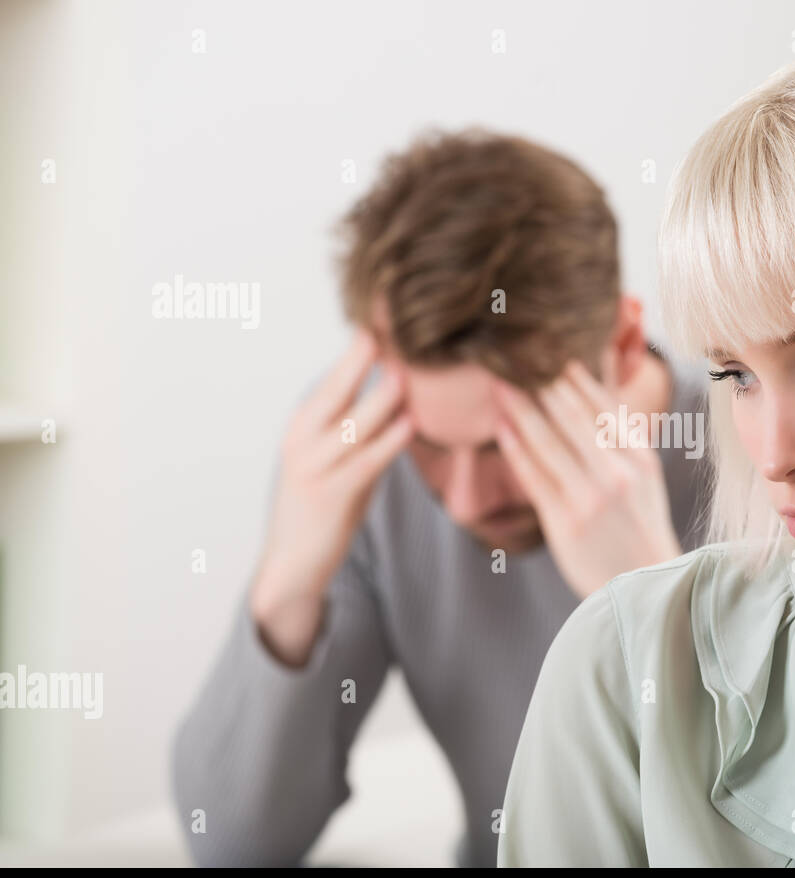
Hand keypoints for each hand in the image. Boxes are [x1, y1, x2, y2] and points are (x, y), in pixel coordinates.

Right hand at [250, 328, 413, 664]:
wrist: (292, 565)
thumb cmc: (326, 504)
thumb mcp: (339, 454)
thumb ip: (362, 421)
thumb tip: (401, 384)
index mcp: (306, 421)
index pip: (339, 371)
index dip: (365, 340)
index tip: (392, 308)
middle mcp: (305, 436)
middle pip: (341, 383)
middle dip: (371, 352)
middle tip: (405, 319)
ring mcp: (315, 465)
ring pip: (356, 419)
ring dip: (387, 393)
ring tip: (415, 365)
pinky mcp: (333, 494)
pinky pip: (366, 461)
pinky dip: (390, 439)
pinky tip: (412, 422)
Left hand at [492, 358, 682, 599]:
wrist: (643, 584)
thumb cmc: (638, 526)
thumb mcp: (644, 476)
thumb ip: (620, 436)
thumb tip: (594, 389)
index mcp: (639, 457)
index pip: (601, 405)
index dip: (572, 374)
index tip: (548, 348)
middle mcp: (617, 473)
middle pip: (571, 415)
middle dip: (540, 381)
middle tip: (512, 353)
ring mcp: (591, 498)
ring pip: (549, 441)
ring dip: (520, 408)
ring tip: (498, 382)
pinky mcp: (566, 522)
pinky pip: (535, 477)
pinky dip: (516, 448)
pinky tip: (501, 427)